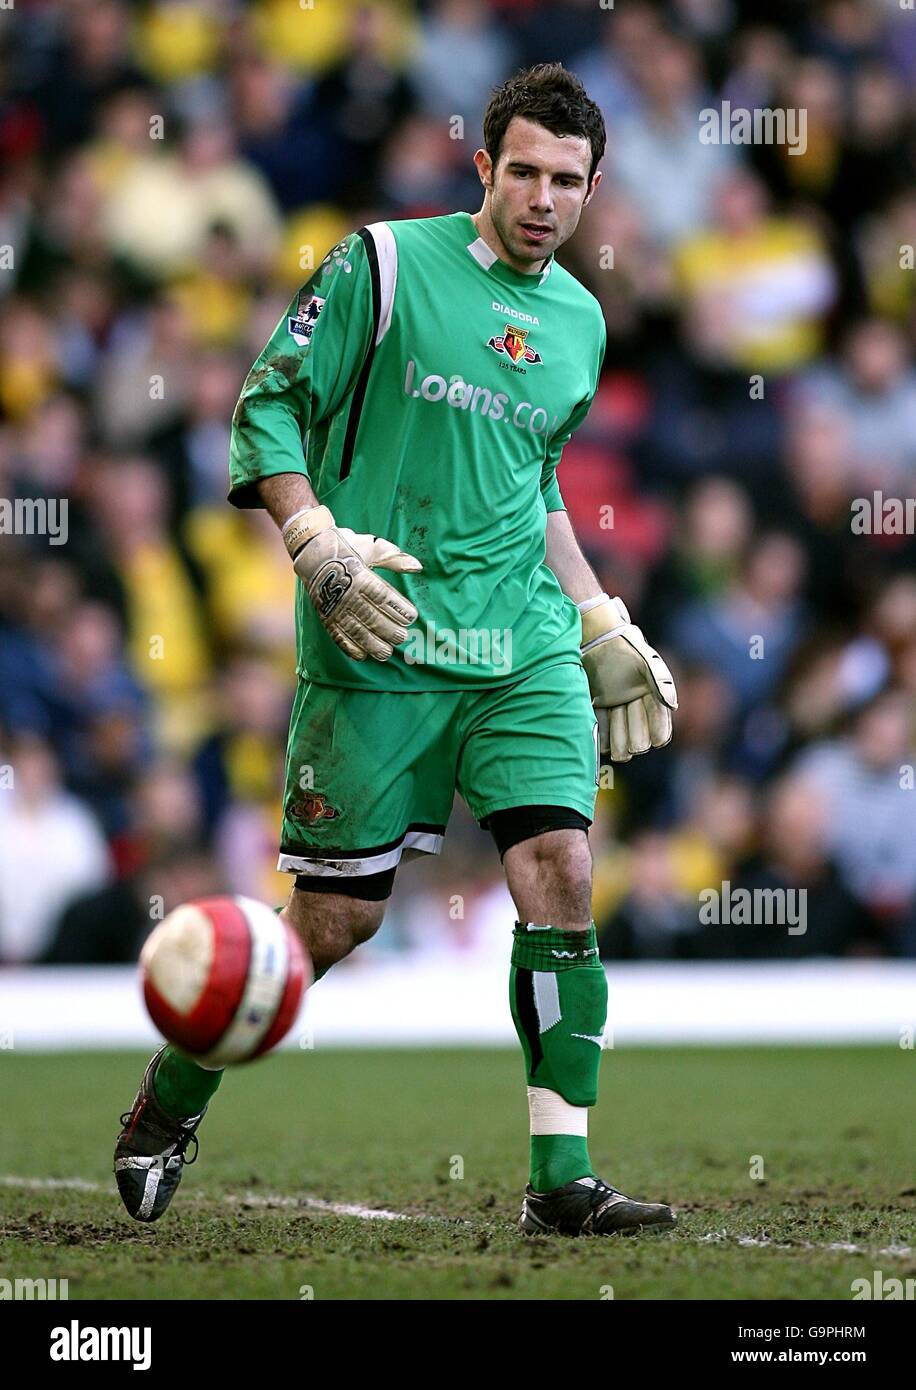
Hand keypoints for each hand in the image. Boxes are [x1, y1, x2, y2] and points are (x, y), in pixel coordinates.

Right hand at [283, 505, 420, 660]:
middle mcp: (347, 593)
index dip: (398, 609)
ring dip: (372, 644)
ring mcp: (334, 606)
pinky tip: (362, 656)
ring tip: (386, 653)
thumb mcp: (372, 547)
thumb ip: (395, 559)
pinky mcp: (325, 615)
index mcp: (360, 575)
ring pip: (355, 630)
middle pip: (371, 617)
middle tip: (402, 637)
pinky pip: (337, 635)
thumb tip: (418, 567)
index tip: (412, 617)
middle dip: (389, 631)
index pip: (382, 596)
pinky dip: (349, 647)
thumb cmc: (347, 547)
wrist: (311, 550)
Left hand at [579, 595, 677, 761]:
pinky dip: (602, 737)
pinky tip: (603, 741)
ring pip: (620, 735)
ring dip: (619, 741)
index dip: (658, 730)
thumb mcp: (644, 661)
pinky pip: (601, 729)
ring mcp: (615, 707)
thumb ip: (660, 681)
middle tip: (634, 744)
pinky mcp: (597, 706)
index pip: (658, 720)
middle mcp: (634, 704)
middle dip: (636, 738)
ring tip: (618, 747)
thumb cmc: (623, 647)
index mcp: (651, 694)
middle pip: (639, 732)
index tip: (657, 741)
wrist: (594, 637)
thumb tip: (673, 706)